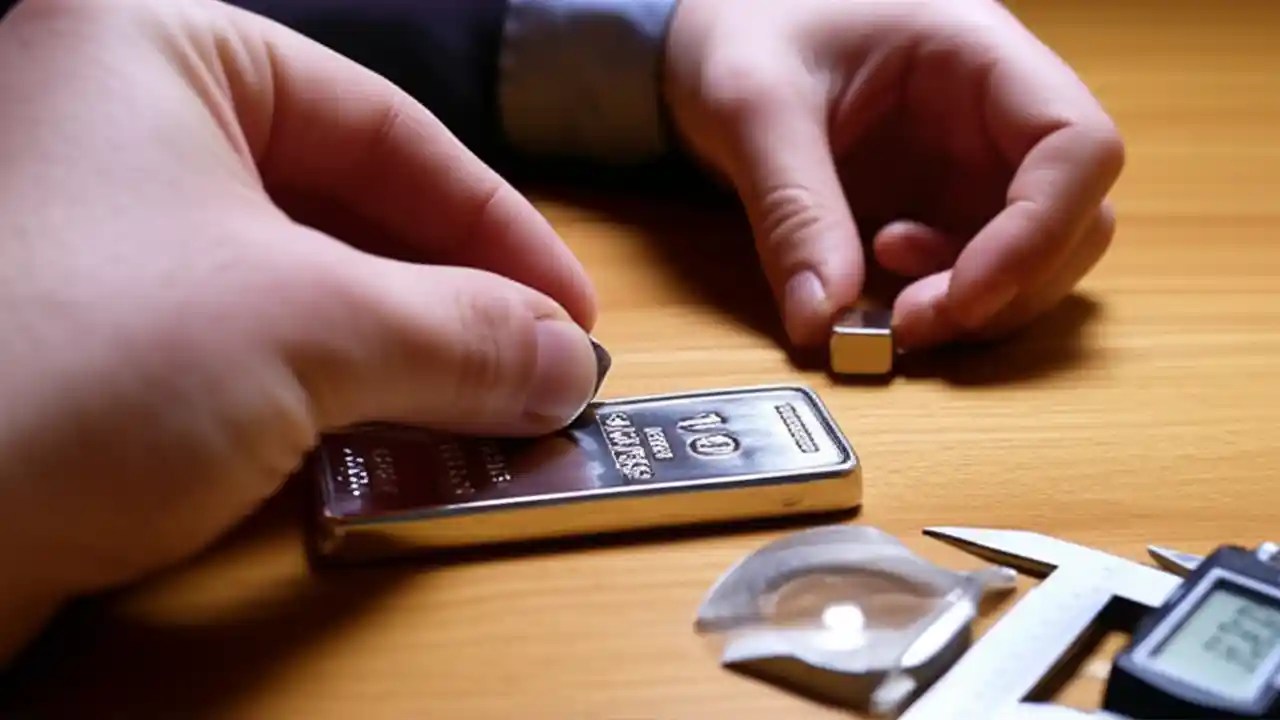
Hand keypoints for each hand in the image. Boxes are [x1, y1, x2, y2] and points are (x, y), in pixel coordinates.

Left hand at [0, 0, 599, 659]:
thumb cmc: (42, 372)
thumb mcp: (306, 328)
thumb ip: (460, 333)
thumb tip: (558, 358)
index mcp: (150, 54)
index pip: (382, 125)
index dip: (496, 223)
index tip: (565, 306)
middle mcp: (113, 133)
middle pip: (345, 207)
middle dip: (451, 302)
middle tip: (533, 367)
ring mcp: (93, 242)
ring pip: (298, 286)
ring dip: (398, 359)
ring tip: (477, 414)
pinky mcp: (87, 344)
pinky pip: (244, 349)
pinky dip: (325, 396)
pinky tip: (382, 442)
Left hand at [663, 0, 1124, 349]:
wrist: (712, 30)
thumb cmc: (743, 28)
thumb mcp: (752, 105)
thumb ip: (791, 208)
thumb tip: (821, 320)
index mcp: (976, 53)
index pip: (1077, 146)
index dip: (1041, 232)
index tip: (966, 296)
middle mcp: (996, 111)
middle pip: (1074, 216)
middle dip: (1006, 289)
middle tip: (907, 322)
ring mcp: (974, 161)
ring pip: (1035, 257)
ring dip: (974, 306)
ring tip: (884, 302)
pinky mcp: (941, 203)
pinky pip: (976, 270)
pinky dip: (939, 300)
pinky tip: (870, 277)